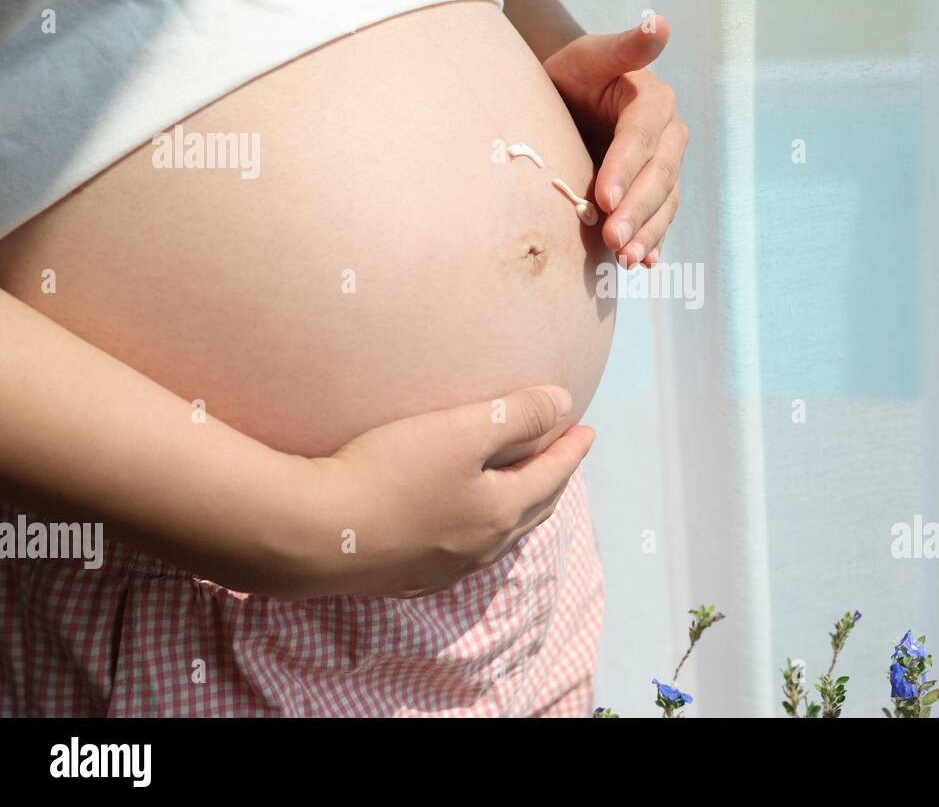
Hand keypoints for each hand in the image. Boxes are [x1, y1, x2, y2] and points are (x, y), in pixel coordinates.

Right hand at [305, 385, 593, 597]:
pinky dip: (476, 527)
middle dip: (552, 481)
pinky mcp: (403, 576)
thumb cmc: (389, 474)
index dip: (571, 449)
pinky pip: (459, 549)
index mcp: (500, 513)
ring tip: (519, 489)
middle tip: (564, 458)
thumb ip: (518, 414)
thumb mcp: (461, 431)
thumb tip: (564, 403)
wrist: (311, 534)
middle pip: (530, 510)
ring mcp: (440, 567)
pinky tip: (460, 524)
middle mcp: (479, 548)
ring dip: (516, 507)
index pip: (551, 475)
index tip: (587, 429)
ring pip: (496, 534)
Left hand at [543, 16, 687, 267]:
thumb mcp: (593, 55)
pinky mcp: (653, 192)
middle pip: (658, 177)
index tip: (605, 198)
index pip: (641, 139)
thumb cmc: (575, 74)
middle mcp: (669, 137)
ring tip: (626, 259)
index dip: (625, 168)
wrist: (569, 99)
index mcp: (655, 103)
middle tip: (613, 238)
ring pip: (663, 203)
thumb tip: (660, 23)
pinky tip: (643, 264)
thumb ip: (625, 46)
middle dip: (637, 210)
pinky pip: (659, 220)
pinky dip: (653, 242)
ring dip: (647, 233)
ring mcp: (664, 168)